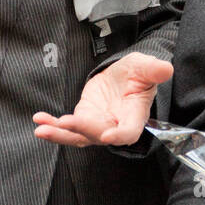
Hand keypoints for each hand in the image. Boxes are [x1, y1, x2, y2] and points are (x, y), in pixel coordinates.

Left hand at [32, 52, 172, 146]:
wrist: (123, 78)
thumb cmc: (137, 75)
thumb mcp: (145, 67)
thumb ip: (154, 69)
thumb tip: (166, 69)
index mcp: (134, 116)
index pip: (129, 131)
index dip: (119, 135)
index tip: (108, 135)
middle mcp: (115, 126)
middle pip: (98, 135)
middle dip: (81, 129)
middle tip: (65, 122)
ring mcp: (97, 127)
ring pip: (78, 137)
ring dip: (59, 135)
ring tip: (42, 129)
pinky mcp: (82, 122)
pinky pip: (66, 129)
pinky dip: (52, 126)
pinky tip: (39, 120)